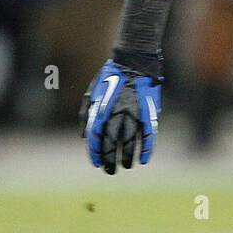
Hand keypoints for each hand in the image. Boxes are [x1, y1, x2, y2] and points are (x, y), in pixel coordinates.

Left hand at [79, 55, 162, 174]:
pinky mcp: (148, 112)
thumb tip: (84, 136)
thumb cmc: (110, 77)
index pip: (96, 138)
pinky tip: (143, 160)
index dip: (96, 153)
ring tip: (126, 166)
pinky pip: (148, 134)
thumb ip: (86, 115)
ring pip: (130, 142)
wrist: (133, 62)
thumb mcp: (91, 93)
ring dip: (127, 156)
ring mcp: (134, 114)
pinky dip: (146, 148)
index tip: (97, 163)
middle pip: (112, 143)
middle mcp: (117, 115)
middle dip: (110, 159)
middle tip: (110, 170)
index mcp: (101, 110)